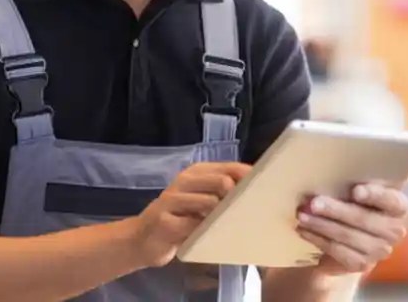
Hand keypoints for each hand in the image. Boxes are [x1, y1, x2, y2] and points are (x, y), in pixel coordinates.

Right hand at [128, 161, 250, 267]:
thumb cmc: (179, 219)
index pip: (230, 168)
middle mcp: (184, 180)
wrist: (142, 239)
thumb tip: (258, 191)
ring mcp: (172, 199)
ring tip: (220, 229)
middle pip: (222, 182)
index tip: (265, 191)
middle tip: (244, 215)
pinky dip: (204, 233)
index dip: (249, 178)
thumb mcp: (201, 202)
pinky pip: (194, 225)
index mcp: (197, 172)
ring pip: (210, 203)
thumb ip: (223, 194)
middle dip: (237, 199)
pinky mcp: (164, 220)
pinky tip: (203, 238)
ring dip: (221, 218)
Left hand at [295, 182, 407, 275]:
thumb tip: (333, 165)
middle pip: (364, 219)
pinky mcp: (362, 264)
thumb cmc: (353, 203)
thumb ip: (355, 179)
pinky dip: (318, 239)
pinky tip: (304, 230)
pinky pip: (337, 250)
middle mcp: (394, 230)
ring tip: (302, 215)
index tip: (356, 190)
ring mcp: (379, 250)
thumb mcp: (357, 189)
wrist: (348, 238)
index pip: (393, 201)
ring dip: (321, 225)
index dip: (375, 195)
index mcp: (398, 206)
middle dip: (336, 210)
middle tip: (314, 202)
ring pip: (347, 235)